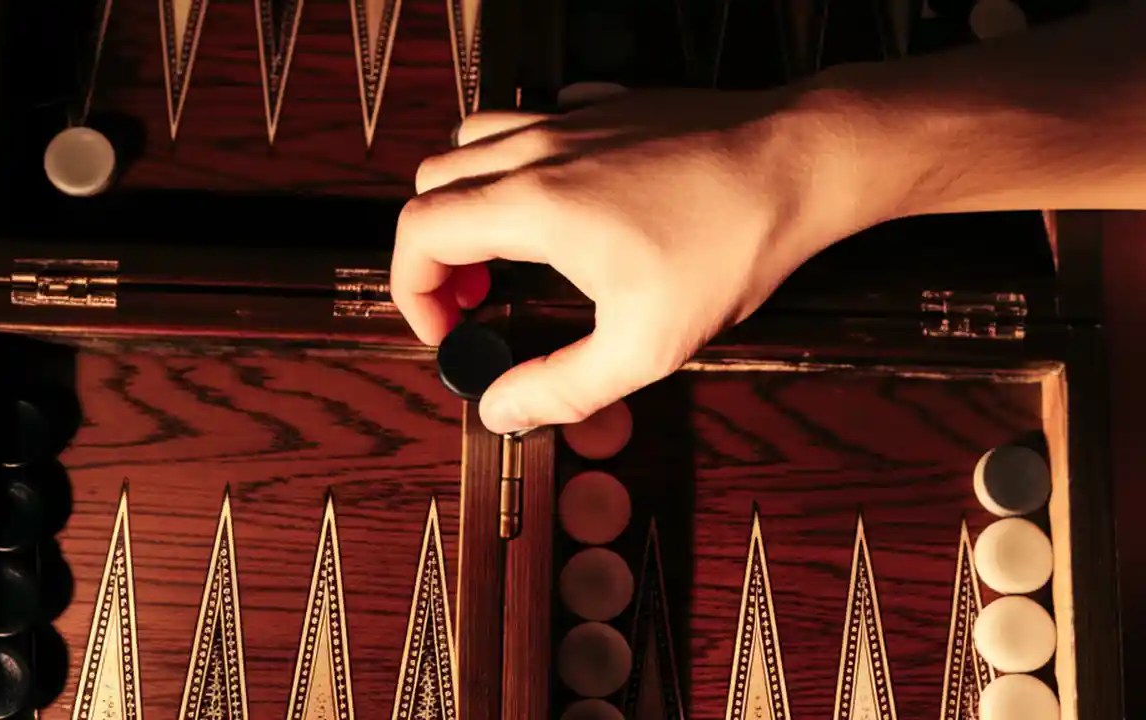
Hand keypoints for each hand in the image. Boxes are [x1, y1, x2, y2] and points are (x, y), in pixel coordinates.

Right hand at [391, 87, 896, 433]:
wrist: (799, 162)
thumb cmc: (729, 246)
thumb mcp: (645, 345)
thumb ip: (560, 386)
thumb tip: (500, 412)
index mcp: (531, 205)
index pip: (418, 233)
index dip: (412, 291)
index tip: (446, 330)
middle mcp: (537, 150)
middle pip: (433, 186)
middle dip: (433, 250)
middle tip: (472, 300)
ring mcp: (571, 120)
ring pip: (471, 143)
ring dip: (466, 199)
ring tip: (503, 250)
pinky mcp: (606, 107)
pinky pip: (530, 120)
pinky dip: (517, 163)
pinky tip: (559, 201)